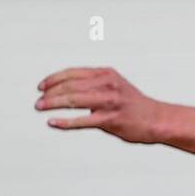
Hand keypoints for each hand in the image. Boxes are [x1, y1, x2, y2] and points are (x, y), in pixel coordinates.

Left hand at [35, 67, 162, 142]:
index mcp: (105, 74)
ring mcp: (109, 101)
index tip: (41, 86)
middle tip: (38, 102)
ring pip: (73, 99)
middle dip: (50, 93)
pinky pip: (83, 121)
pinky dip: (65, 122)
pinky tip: (53, 122)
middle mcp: (106, 84)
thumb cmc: (133, 106)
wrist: (156, 119)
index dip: (53, 79)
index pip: (72, 73)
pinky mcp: (111, 119)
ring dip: (53, 104)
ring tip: (40, 108)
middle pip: (70, 85)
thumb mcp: (114, 86)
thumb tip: (69, 93)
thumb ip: (93, 86)